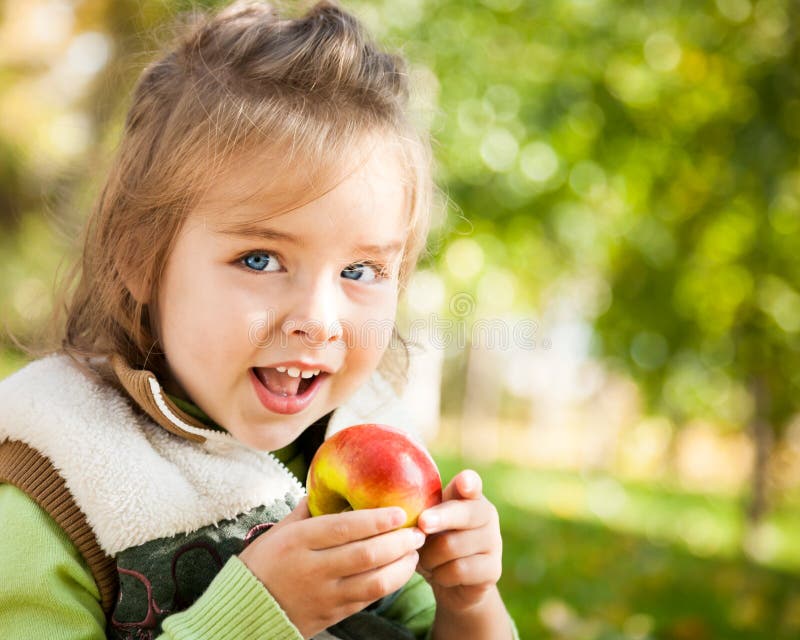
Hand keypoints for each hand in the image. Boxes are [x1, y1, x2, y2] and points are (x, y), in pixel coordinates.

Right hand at [239, 497, 425, 638]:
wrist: (244, 612)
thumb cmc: (263, 563)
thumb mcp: (279, 531)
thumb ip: (307, 510)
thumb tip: (329, 484)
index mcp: (298, 541)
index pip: (345, 528)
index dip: (377, 520)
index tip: (400, 512)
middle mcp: (312, 568)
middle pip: (366, 554)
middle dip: (399, 542)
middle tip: (417, 531)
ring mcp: (324, 595)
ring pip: (374, 582)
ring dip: (401, 566)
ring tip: (414, 552)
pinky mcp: (332, 616)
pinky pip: (368, 599)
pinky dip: (390, 584)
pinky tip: (400, 570)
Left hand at [416, 470, 502, 612]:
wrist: (453, 582)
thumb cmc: (434, 542)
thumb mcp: (427, 522)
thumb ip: (422, 509)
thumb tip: (403, 510)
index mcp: (470, 497)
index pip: (472, 484)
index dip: (468, 482)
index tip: (464, 484)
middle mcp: (487, 516)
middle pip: (464, 514)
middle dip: (440, 519)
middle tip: (423, 523)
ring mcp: (494, 542)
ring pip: (454, 546)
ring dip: (430, 556)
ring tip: (425, 559)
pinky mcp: (493, 569)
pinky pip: (459, 570)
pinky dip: (441, 574)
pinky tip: (439, 574)